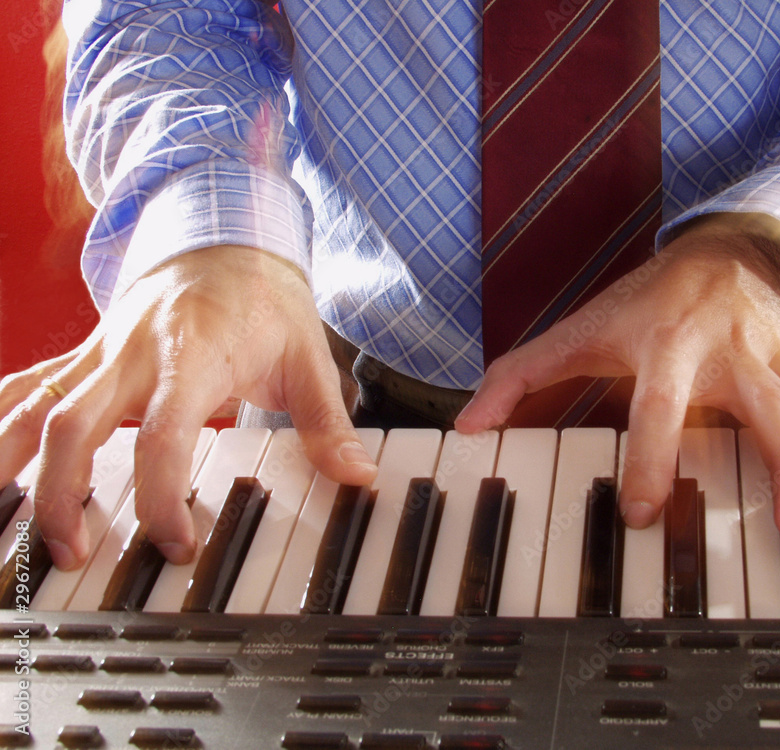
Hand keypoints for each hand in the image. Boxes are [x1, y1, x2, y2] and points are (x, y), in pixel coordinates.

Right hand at [0, 245, 376, 568]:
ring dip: (8, 460)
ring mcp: (101, 351)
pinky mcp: (87, 352)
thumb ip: (326, 420)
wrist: (226, 235)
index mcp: (192, 355)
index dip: (161, 496)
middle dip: (59, 494)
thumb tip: (357, 474)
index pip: (163, 435)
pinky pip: (29, 382)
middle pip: (72, 424)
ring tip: (2, 522)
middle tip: (74, 553)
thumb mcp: (308, 355)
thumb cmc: (265, 298)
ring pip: (32, 403)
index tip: (175, 544)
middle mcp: (133, 353)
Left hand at [456, 216, 779, 539]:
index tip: (649, 513)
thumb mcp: (578, 332)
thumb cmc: (642, 305)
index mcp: (667, 348)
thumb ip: (520, 376)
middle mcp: (732, 351)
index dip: (653, 457)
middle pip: (766, 407)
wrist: (717, 255)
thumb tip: (466, 425)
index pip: (659, 406)